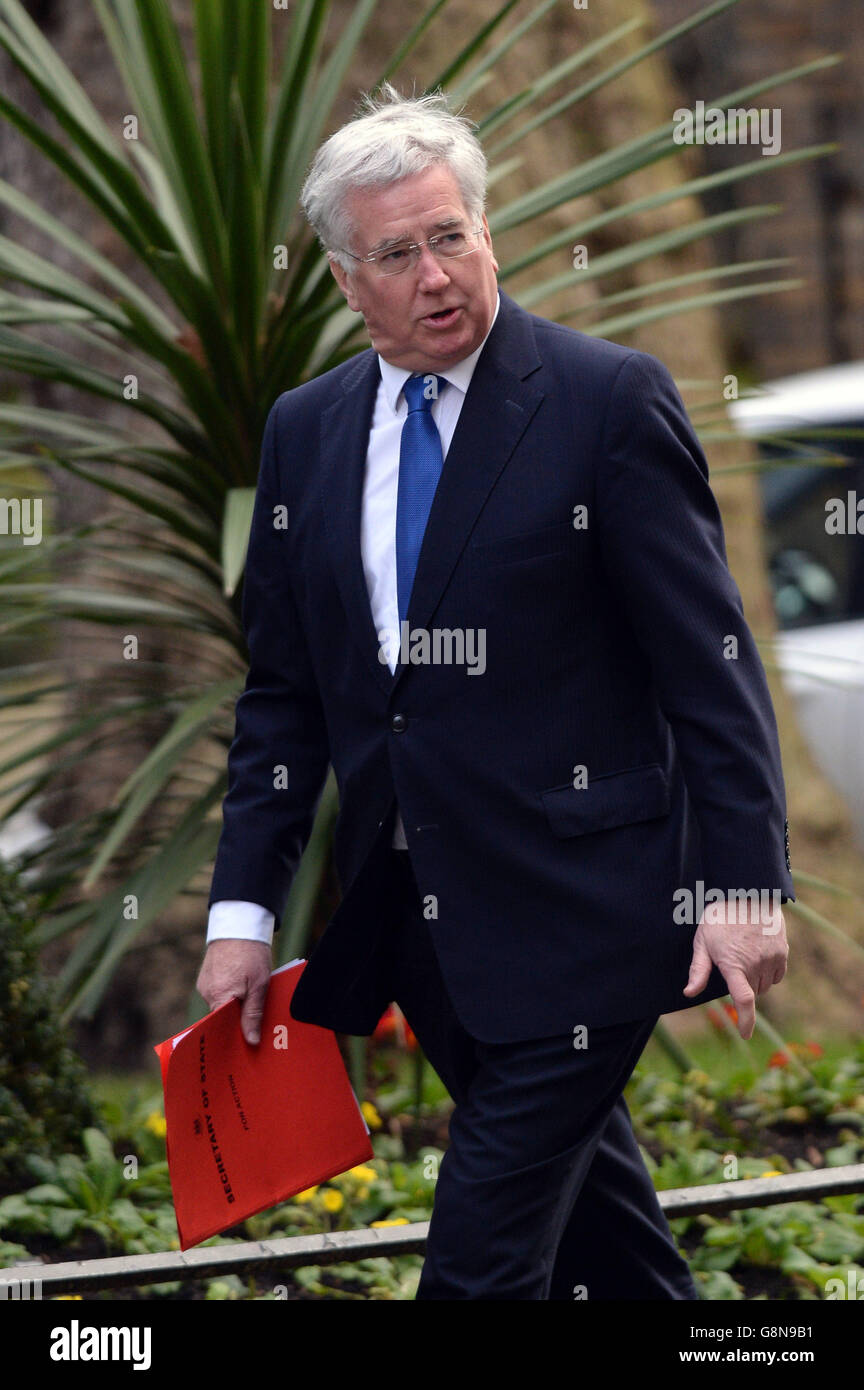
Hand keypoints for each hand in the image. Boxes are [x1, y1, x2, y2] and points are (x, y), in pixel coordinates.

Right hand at [196, 939, 271, 1044]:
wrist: (239, 924)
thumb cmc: (251, 954)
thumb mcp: (260, 985)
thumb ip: (253, 1014)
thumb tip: (251, 1041)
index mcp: (219, 998)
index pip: (222, 1028)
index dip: (234, 1037)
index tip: (245, 1047)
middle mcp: (207, 993)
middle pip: (222, 1017)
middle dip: (237, 1021)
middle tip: (256, 1027)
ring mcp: (205, 984)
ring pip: (222, 1004)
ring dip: (236, 1005)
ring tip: (253, 1002)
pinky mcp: (207, 976)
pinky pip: (219, 992)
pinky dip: (231, 993)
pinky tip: (245, 989)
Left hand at [683, 898, 787, 1039]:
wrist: (747, 893)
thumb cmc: (719, 917)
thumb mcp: (702, 941)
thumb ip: (698, 970)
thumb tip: (689, 993)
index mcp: (734, 964)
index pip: (744, 999)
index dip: (746, 1020)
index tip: (745, 1035)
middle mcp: (756, 964)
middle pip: (752, 993)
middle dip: (743, 986)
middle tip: (731, 964)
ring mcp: (772, 958)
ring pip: (765, 985)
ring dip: (756, 980)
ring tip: (744, 955)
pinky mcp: (783, 953)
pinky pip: (777, 975)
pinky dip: (769, 972)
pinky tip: (758, 955)